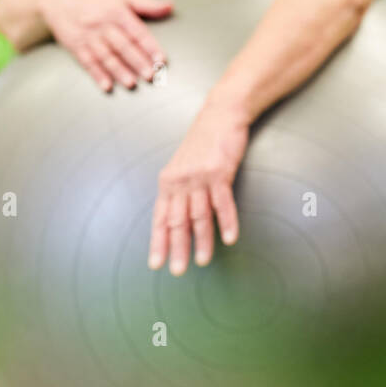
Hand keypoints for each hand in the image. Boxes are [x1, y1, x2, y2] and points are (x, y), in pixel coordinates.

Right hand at [39, 0, 172, 90]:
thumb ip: (147, 5)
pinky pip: (87, 62)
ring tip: (132, 83)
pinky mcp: (75, 46)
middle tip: (150, 75)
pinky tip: (106, 86)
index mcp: (117, 12)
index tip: (161, 59)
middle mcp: (102, 24)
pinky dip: (96, 75)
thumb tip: (171, 6)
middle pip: (122, 45)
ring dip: (119, 71)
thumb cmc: (99, 1)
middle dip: (137, 61)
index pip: (136, 31)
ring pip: (105, 55)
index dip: (150, 45)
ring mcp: (88, 36)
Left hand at [148, 102, 247, 275]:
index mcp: (168, 181)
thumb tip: (178, 215)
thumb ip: (180, 189)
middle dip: (177, 248)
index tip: (156, 263)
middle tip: (177, 271)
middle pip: (177, 221)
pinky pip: (223, 203)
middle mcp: (180, 181)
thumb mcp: (184, 164)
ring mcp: (200, 177)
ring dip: (202, 241)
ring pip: (199, 216)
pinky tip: (229, 239)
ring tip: (202, 261)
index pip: (160, 218)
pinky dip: (227, 222)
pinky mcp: (220, 173)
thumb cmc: (204, 141)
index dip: (158, 242)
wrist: (221, 115)